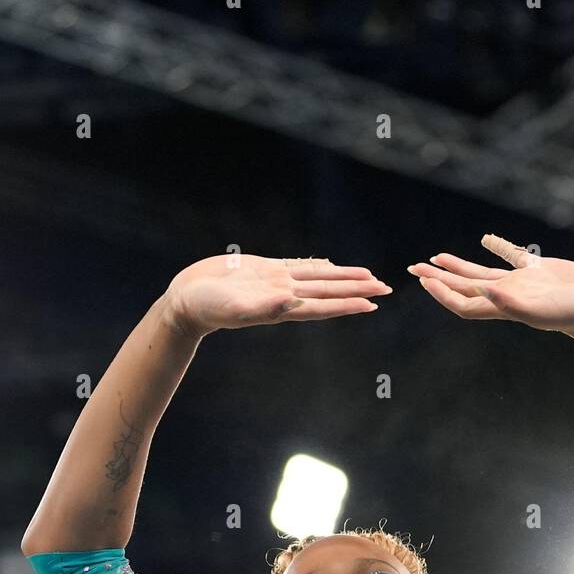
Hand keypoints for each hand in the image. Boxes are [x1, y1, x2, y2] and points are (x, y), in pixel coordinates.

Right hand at [163, 252, 391, 335]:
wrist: (186, 301)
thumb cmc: (206, 308)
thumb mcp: (234, 307)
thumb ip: (263, 306)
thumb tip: (290, 302)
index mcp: (282, 307)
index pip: (323, 305)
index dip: (349, 304)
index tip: (374, 303)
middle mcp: (284, 296)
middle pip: (329, 291)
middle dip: (358, 289)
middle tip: (387, 287)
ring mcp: (276, 282)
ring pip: (318, 278)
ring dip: (344, 278)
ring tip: (369, 276)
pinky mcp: (264, 270)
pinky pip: (298, 266)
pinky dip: (317, 266)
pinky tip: (329, 266)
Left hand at [407, 234, 573, 342]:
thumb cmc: (573, 314)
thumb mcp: (541, 310)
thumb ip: (511, 303)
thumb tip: (484, 293)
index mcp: (503, 306)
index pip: (463, 303)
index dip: (442, 293)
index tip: (424, 280)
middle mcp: (507, 295)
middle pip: (464, 288)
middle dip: (439, 278)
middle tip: (415, 268)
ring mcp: (522, 283)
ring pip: (482, 273)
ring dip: (459, 267)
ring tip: (437, 258)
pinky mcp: (539, 270)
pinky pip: (513, 257)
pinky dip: (499, 247)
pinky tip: (487, 239)